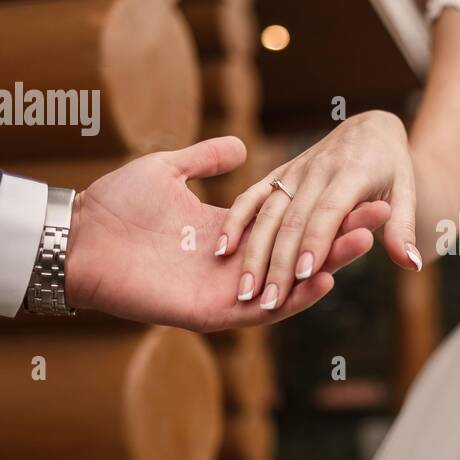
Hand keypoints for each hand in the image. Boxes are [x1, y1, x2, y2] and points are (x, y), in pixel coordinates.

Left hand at [64, 136, 386, 329]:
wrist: (78, 237)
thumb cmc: (114, 205)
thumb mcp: (167, 170)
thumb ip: (204, 160)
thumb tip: (236, 147)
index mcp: (228, 233)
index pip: (289, 224)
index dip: (324, 210)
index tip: (361, 188)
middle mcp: (234, 265)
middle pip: (300, 252)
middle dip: (341, 235)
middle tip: (381, 215)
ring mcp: (225, 291)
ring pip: (290, 283)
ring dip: (328, 264)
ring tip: (364, 242)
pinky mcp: (210, 313)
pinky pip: (262, 312)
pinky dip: (295, 298)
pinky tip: (324, 277)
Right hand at [217, 110, 418, 311]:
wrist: (371, 130)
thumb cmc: (393, 169)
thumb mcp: (406, 194)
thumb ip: (404, 229)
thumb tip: (412, 264)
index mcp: (351, 174)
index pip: (329, 212)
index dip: (317, 242)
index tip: (305, 275)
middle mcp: (318, 170)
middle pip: (293, 220)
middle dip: (279, 263)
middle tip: (268, 301)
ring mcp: (294, 171)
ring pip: (268, 213)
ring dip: (253, 252)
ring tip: (244, 290)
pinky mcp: (278, 174)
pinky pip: (252, 196)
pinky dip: (237, 221)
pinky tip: (223, 250)